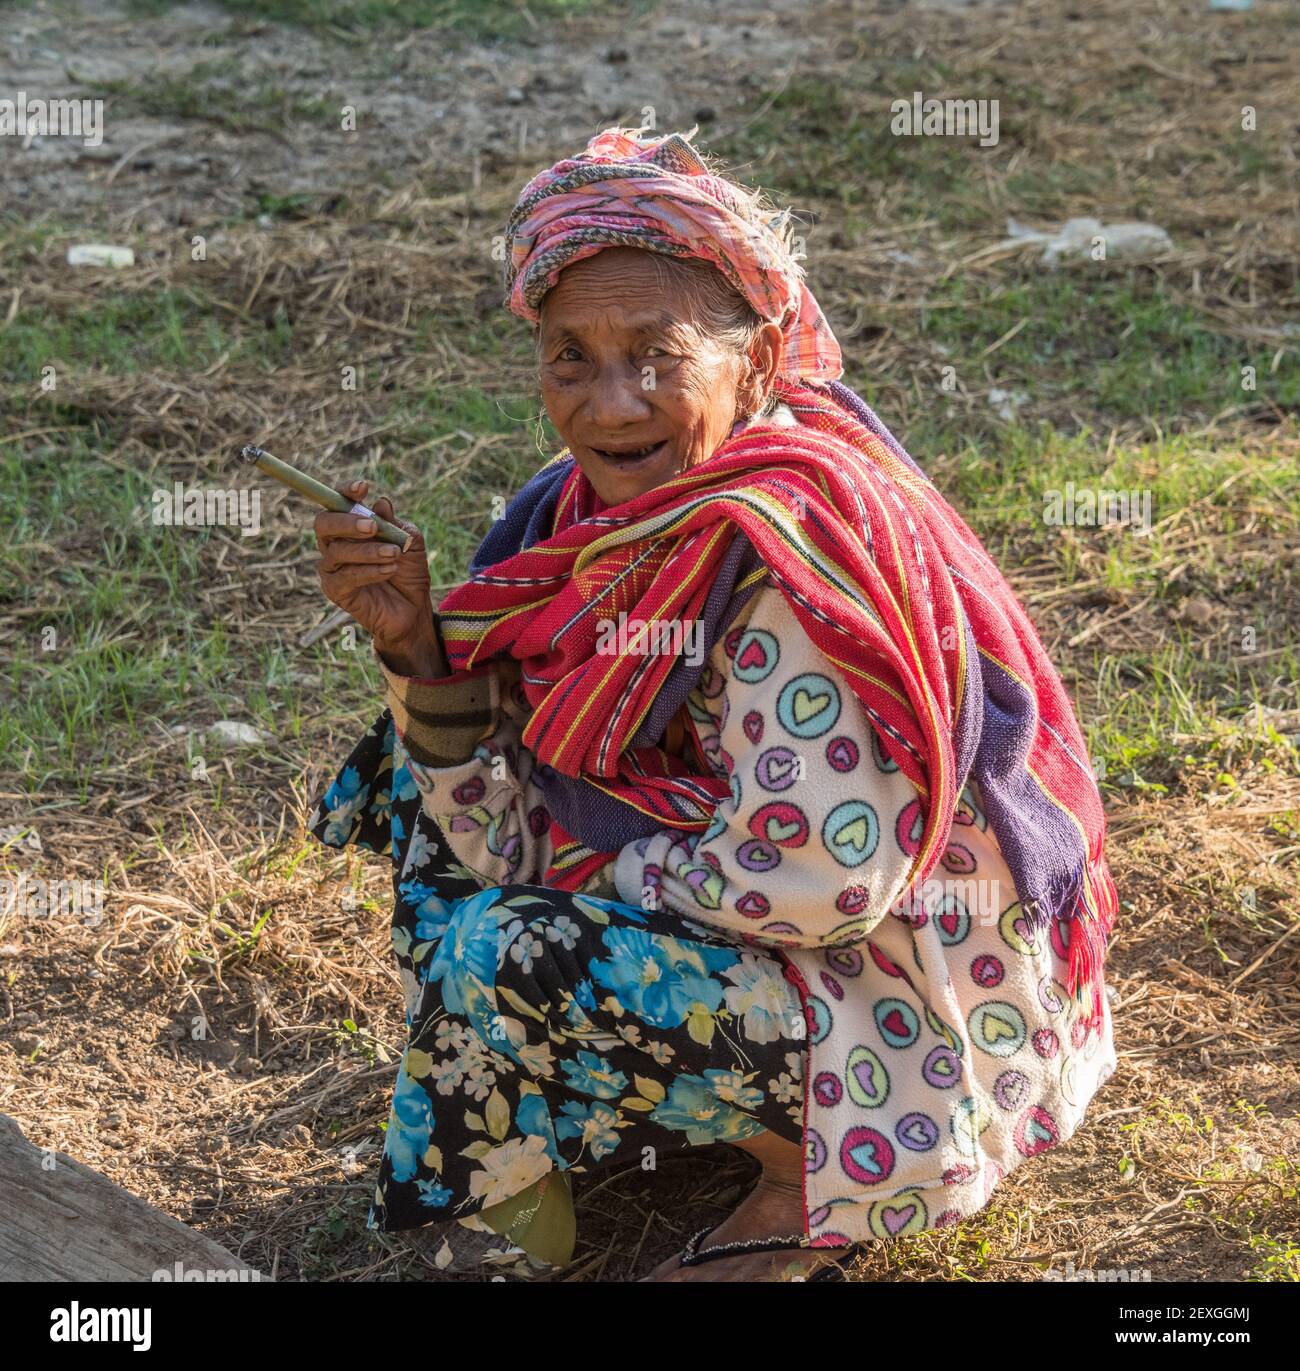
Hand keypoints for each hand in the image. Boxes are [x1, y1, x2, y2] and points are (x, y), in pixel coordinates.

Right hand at [314, 479, 444, 676]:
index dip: (344, 491)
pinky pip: (345, 577)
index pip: (337, 502)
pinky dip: (369, 571)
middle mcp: (335, 543)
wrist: (414, 609)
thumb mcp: (409, 542)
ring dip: (368, 550)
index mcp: (350, 526)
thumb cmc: (409, 571)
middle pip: (323, 523)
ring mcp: (332, 567)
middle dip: (347, 522)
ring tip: (394, 554)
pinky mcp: (335, 591)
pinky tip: (389, 570)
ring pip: (336, 551)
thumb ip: (395, 524)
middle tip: (373, 527)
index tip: (362, 487)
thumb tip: (380, 503)